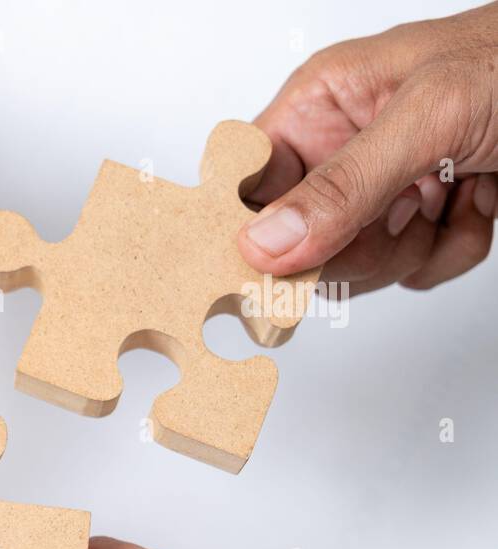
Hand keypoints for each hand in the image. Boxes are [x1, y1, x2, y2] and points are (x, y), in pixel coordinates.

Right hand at [237, 3, 497, 294]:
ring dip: (418, 247)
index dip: (252, 228)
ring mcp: (384, 187)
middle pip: (300, 240)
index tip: (270, 266)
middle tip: (408, 209)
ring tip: (460, 194)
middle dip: (360, 241)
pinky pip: (410, 269)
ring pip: (357, 265)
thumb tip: (265, 243)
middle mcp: (344, 146)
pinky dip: (454, 250)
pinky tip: (481, 203)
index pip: (249, 182)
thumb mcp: (430, 116)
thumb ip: (344, 184)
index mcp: (322, 102)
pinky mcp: (425, 218)